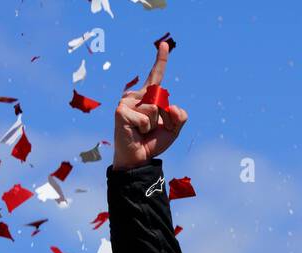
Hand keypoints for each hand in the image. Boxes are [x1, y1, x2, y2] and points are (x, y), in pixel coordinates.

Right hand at [112, 39, 187, 170]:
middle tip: (152, 129)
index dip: (161, 59)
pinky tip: (135, 132)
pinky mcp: (121, 110)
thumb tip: (171, 106)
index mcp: (147, 96)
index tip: (165, 44)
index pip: (156, 75)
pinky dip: (145, 128)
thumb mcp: (174, 129)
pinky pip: (145, 118)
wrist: (138, 159)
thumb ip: (180, 116)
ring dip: (154, 124)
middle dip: (165, 117)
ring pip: (154, 108)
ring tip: (142, 131)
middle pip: (162, 98)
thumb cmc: (152, 142)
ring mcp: (126, 101)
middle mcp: (135, 95)